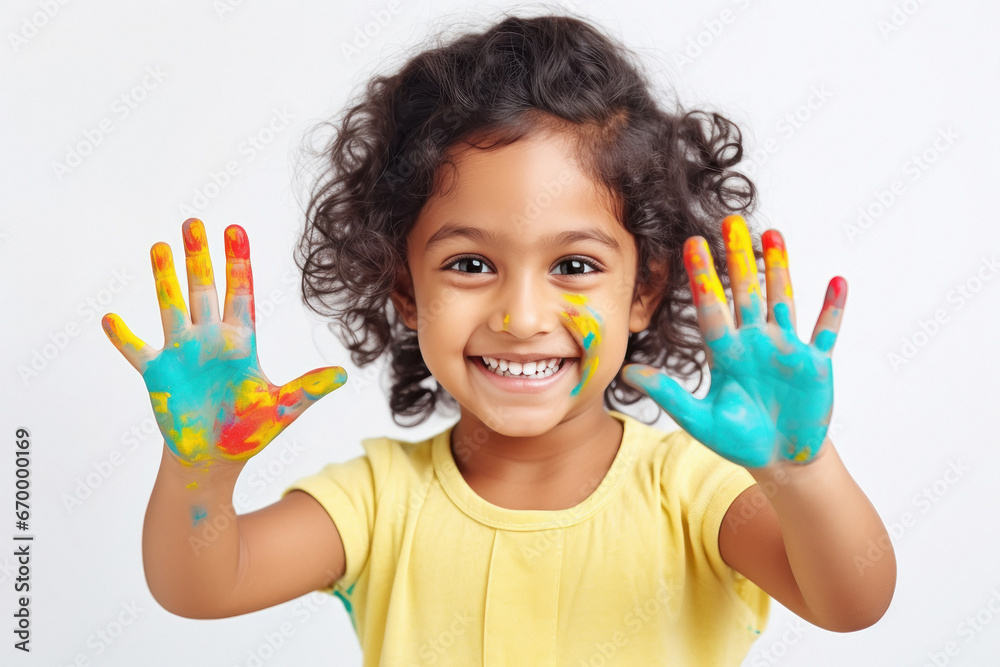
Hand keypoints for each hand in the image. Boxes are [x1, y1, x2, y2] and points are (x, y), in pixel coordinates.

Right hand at [102, 219, 346, 465]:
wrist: (215, 460)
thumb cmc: (249, 432)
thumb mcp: (283, 408)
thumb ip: (309, 388)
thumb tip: (344, 375)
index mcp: (240, 342)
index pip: (241, 292)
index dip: (238, 261)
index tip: (234, 229)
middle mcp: (210, 340)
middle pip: (203, 289)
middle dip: (199, 257)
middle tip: (193, 222)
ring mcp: (181, 354)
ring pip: (172, 307)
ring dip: (165, 279)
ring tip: (159, 246)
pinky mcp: (158, 375)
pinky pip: (137, 351)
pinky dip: (124, 337)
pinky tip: (110, 317)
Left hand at [622, 215, 844, 469]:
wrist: (779, 459)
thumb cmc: (739, 439)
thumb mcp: (699, 419)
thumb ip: (668, 394)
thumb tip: (629, 374)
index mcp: (725, 353)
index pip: (710, 306)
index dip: (702, 276)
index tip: (692, 244)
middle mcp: (754, 342)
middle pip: (744, 292)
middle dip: (738, 258)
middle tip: (731, 220)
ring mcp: (785, 349)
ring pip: (781, 300)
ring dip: (780, 269)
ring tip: (774, 234)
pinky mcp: (815, 364)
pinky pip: (825, 331)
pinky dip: (832, 309)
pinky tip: (837, 282)